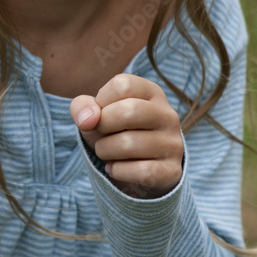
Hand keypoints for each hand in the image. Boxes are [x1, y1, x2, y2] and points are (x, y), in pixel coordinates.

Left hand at [69, 74, 183, 197]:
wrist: (135, 170)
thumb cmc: (113, 132)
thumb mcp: (95, 114)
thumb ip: (82, 107)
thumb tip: (87, 120)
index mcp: (151, 93)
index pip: (122, 85)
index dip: (101, 100)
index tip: (100, 113)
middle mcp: (168, 115)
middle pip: (128, 111)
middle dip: (102, 125)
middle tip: (100, 134)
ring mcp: (173, 143)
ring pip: (129, 144)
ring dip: (105, 150)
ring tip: (105, 152)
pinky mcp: (172, 170)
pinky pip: (141, 171)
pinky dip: (117, 171)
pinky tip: (113, 168)